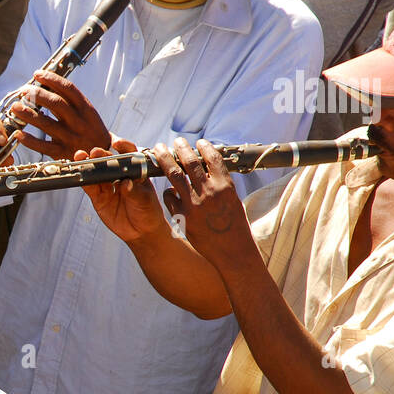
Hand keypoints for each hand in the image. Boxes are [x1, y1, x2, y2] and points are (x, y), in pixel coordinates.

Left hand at [10, 70, 111, 159]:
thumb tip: (48, 87)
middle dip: (37, 94)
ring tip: (15, 107)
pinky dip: (29, 140)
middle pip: (56, 104)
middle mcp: (78, 122)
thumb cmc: (92, 132)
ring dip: (28, 114)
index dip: (52, 79)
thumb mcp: (88, 115)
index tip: (37, 74)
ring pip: (46, 123)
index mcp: (86, 109)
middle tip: (24, 90)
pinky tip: (18, 134)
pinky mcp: (62, 153)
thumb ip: (70, 103)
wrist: (103, 158)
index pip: (69, 89)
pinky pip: (43, 146)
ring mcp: (70, 138)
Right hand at [77, 139, 168, 242]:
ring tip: (81, 157)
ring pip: (96, 172)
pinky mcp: (99, 198)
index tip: (117, 143)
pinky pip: (90, 188)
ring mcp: (108, 186)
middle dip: (101, 155)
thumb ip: (134, 192)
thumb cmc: (148, 212)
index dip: (123, 146)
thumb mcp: (144, 200)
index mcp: (135, 171)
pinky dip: (84, 181)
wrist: (142, 232)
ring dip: (88, 164)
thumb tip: (125, 184)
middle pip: (109, 161)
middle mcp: (120, 176)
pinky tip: (80, 176)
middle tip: (95, 152)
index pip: (129, 154)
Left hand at [154, 137, 252, 268]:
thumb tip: (205, 169)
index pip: (212, 158)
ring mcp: (193, 204)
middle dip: (180, 148)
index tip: (198, 142)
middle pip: (190, 162)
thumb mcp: (232, 200)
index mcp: (225, 185)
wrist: (233, 252)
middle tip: (175, 141)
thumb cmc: (235, 226)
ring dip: (164, 159)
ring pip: (174, 175)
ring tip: (158, 150)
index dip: (204, 147)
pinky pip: (169, 197)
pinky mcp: (182, 216)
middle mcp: (208, 191)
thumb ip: (219, 184)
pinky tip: (168, 190)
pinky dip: (168, 191)